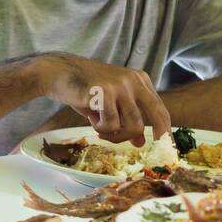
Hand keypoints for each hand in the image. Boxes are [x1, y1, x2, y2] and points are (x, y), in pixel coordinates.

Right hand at [34, 53, 170, 145]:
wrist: (57, 73)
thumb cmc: (82, 88)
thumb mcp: (109, 104)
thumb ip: (126, 119)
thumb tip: (140, 141)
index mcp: (140, 80)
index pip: (160, 108)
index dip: (165, 130)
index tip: (165, 146)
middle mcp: (134, 81)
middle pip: (156, 116)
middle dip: (156, 136)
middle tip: (144, 149)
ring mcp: (121, 86)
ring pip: (132, 126)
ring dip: (116, 135)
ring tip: (101, 130)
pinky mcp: (105, 93)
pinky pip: (112, 124)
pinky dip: (102, 128)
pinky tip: (92, 120)